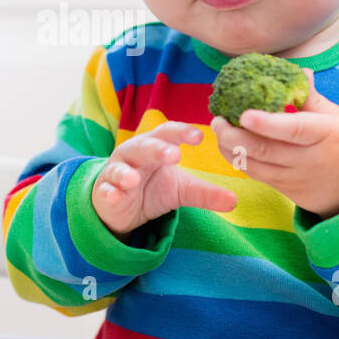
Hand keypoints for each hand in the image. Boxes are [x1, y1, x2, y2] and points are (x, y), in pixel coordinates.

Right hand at [92, 121, 238, 236]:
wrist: (121, 206)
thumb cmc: (151, 188)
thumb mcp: (181, 190)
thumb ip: (205, 193)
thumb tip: (234, 201)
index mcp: (155, 147)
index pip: (168, 134)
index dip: (181, 132)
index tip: (199, 137)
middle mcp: (134, 154)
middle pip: (144, 146)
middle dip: (156, 149)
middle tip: (173, 155)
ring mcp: (116, 171)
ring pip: (120, 167)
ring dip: (125, 172)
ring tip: (132, 179)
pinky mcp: (104, 191)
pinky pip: (105, 189)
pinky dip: (108, 191)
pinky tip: (113, 195)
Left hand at [209, 71, 338, 218]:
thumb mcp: (337, 117)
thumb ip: (311, 98)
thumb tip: (297, 71)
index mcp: (324, 134)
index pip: (294, 129)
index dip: (268, 123)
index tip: (244, 114)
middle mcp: (308, 158)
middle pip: (266, 150)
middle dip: (235, 136)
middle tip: (217, 120)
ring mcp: (295, 177)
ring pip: (256, 166)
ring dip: (231, 149)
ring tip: (218, 130)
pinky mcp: (285, 189)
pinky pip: (257, 175)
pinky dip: (239, 160)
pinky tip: (228, 145)